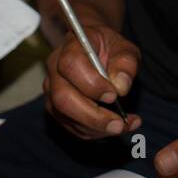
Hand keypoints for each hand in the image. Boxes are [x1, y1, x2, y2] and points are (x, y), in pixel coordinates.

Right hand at [43, 24, 141, 138]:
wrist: (100, 53)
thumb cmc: (112, 49)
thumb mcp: (125, 49)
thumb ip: (126, 63)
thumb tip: (120, 86)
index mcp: (71, 46)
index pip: (71, 65)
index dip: (91, 84)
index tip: (113, 95)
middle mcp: (54, 68)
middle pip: (62, 97)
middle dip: (92, 116)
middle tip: (119, 124)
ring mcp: (52, 90)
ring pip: (66, 116)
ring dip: (97, 128)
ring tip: (125, 125)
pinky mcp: (56, 109)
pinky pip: (72, 126)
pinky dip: (95, 131)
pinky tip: (118, 126)